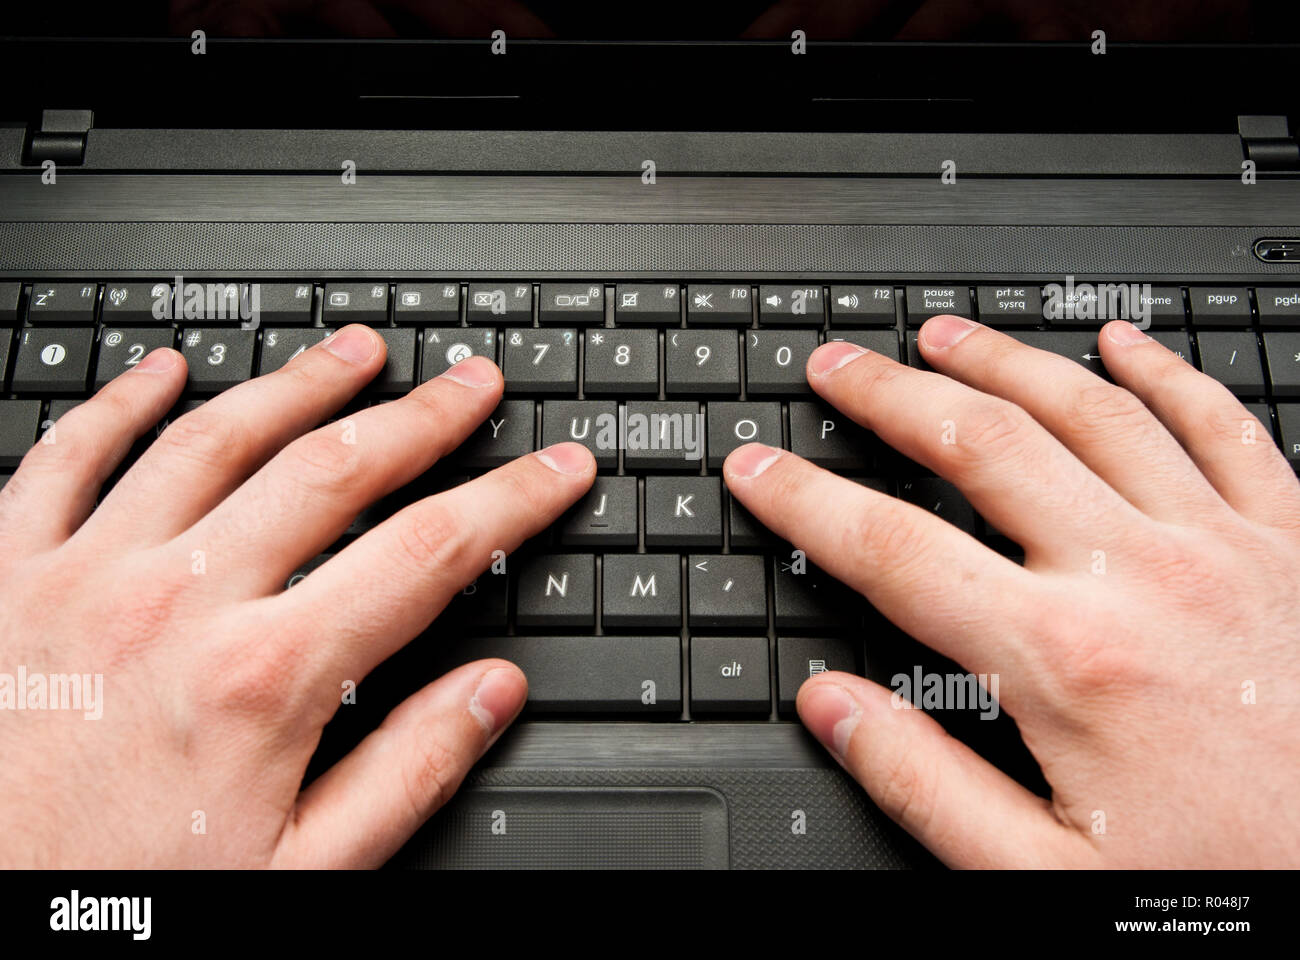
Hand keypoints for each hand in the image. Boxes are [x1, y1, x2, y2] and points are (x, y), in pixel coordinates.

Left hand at [0, 324, 593, 867]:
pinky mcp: (8, 579)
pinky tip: (163, 371)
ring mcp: (86, 579)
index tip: (556, 468)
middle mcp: (177, 605)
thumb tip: (493, 694)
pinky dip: (119, 404)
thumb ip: (407, 774)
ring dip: (298, 384)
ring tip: (358, 351)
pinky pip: (65, 460)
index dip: (510, 500)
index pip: (427, 554)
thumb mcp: (299, 873)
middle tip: (472, 383)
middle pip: (331, 470)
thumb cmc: (126, 900)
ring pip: (213, 439)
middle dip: (421, 417)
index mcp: (263, 677)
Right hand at [724, 316, 1299, 867]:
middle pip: (983, 446)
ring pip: (1091, 412)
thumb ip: (923, 783)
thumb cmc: (1229, 878)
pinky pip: (1223, 426)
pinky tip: (1121, 342)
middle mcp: (1140, 578)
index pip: (894, 551)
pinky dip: (1167, 373)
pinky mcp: (1291, 544)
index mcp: (1066, 658)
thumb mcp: (1047, 874)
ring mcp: (1222, 548)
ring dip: (1004, 362)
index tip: (759, 470)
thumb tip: (831, 709)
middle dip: (890, 397)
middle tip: (837, 367)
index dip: (807, 502)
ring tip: (943, 334)